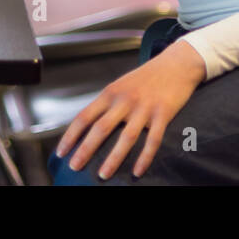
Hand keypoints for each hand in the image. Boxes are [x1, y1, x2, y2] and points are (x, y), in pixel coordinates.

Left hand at [53, 41, 205, 179]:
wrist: (176, 63)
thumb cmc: (146, 77)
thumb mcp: (121, 85)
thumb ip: (107, 104)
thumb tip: (89, 127)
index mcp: (111, 93)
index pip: (85, 116)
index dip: (71, 135)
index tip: (62, 151)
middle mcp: (125, 100)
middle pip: (101, 128)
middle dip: (86, 149)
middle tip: (75, 166)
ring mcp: (144, 107)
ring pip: (126, 137)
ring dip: (114, 158)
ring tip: (103, 174)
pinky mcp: (163, 113)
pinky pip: (153, 139)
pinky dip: (144, 157)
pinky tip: (137, 171)